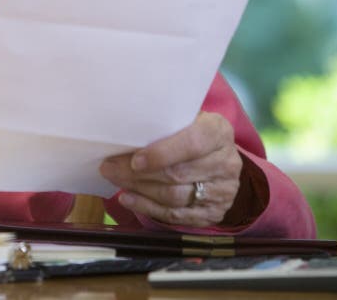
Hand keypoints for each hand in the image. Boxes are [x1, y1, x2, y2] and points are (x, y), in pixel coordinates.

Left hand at [100, 112, 241, 227]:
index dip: (162, 153)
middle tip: (110, 168)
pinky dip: (148, 208)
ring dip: (140, 190)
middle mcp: (226, 163)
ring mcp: (222, 192)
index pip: (192, 144)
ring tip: (115, 180)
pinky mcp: (214, 213)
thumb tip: (124, 132)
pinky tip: (128, 199)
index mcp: (218, 132)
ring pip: (175, 197)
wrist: (219, 157)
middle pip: (178, 174)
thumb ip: (165, 125)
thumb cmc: (192, 131)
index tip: (134, 160)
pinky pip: (176, 216)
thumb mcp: (185, 119)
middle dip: (139, 174)